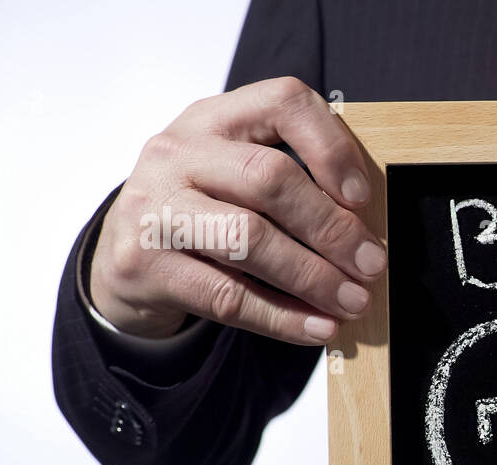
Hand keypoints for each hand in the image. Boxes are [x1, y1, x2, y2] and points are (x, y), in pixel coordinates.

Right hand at [89, 76, 385, 344]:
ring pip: (248, 239)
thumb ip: (297, 184)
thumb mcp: (240, 178)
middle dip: (332, 228)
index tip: (363, 197)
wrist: (124, 259)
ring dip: (313, 277)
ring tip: (352, 301)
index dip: (331, 147)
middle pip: (270, 179)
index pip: (283, 103)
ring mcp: (153, 207)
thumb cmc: (205, 212)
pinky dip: (282, 317)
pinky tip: (317, 328)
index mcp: (214, 118)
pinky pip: (227, 296)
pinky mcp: (141, 264)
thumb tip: (367, 234)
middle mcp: (177, 153)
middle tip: (371, 265)